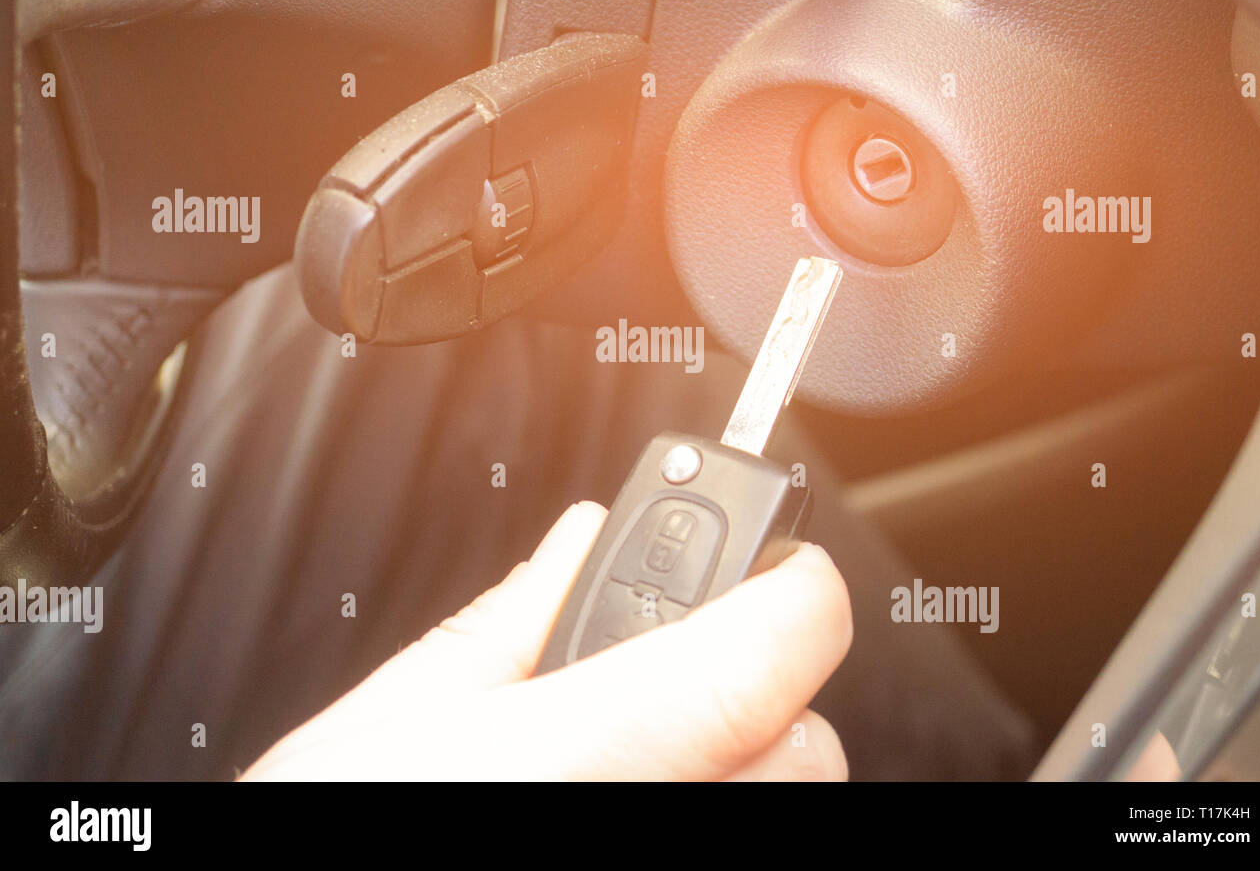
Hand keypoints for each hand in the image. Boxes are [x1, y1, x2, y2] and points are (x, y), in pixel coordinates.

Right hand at [243, 501, 852, 779]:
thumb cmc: (336, 832)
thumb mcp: (395, 715)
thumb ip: (508, 618)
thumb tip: (577, 542)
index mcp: (605, 750)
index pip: (779, 643)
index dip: (791, 582)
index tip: (773, 563)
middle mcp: (666, 819)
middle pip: (803, 739)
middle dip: (751, 691)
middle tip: (657, 681)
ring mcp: (684, 863)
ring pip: (783, 797)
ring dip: (735, 761)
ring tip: (624, 757)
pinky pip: (736, 831)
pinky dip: (709, 797)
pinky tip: (624, 790)